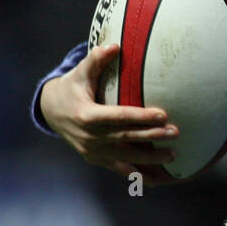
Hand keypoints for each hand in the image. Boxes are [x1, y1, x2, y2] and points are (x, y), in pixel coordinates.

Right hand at [39, 43, 178, 175]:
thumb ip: (96, 60)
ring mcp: (93, 151)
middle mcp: (90, 137)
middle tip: (176, 133)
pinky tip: (157, 180)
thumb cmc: (73, 88)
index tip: (163, 114)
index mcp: (87, 115)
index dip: (141, 117)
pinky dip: (137, 175)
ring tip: (173, 155)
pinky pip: (119, 169)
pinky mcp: (96, 159)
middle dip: (152, 136)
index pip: (119, 116)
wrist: (51, 112)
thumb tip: (115, 45)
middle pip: (126, 137)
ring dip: (150, 159)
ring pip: (125, 157)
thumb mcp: (81, 73)